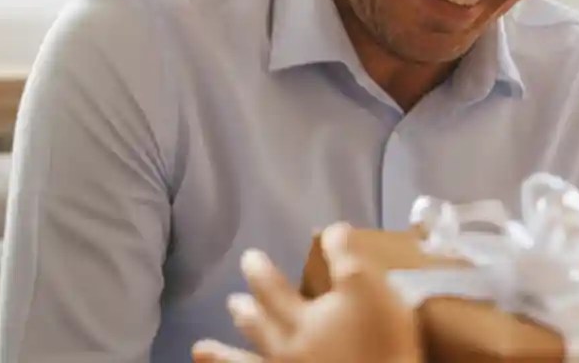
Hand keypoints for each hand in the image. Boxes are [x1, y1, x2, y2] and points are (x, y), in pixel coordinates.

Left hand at [193, 223, 420, 362]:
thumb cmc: (377, 338)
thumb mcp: (367, 286)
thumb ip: (345, 256)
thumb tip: (330, 229)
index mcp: (300, 318)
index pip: (273, 289)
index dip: (260, 271)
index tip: (249, 258)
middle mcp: (285, 349)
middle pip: (258, 328)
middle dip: (244, 312)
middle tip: (232, 302)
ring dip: (222, 355)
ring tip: (200, 348)